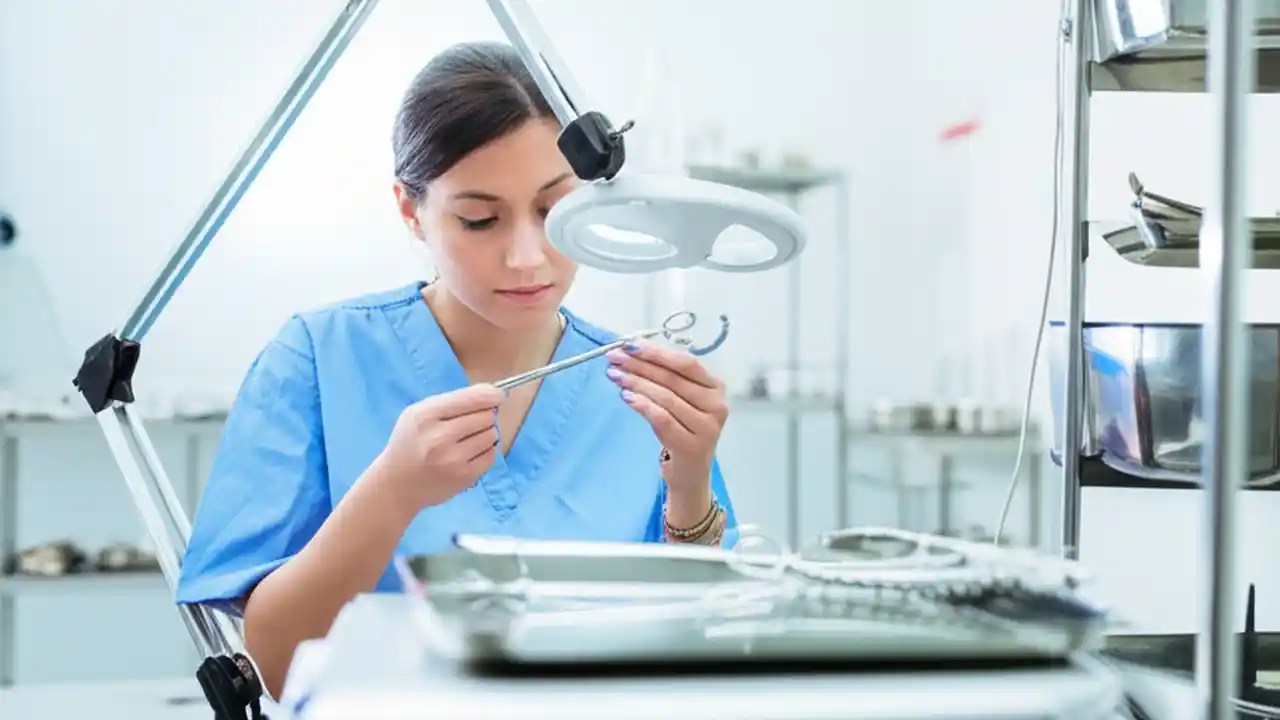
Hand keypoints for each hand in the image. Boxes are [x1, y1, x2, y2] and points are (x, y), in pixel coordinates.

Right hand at [373, 384, 503, 509]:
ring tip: (467, 439)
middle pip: (486, 416)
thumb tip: (492, 395)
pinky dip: (485, 451)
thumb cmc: (410, 443)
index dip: (491, 395)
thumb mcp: (418, 414)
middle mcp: (440, 437)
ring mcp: (453, 459)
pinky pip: (491, 455)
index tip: (498, 396)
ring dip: (485, 433)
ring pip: (492, 434)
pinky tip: (470, 453)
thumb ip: (451, 401)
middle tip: (471, 422)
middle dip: (484, 415)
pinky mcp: (464, 477)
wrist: (396, 485)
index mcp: (426, 415)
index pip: (472, 398)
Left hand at [605, 341, 728, 495]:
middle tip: (614, 358)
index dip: (656, 353)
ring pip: (666, 397)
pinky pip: (662, 418)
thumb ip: (665, 377)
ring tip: (615, 375)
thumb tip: (631, 353)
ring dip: (637, 383)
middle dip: (640, 365)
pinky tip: (626, 397)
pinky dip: (642, 405)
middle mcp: (716, 405)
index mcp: (715, 387)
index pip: (685, 363)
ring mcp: (707, 427)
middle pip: (673, 378)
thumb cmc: (682, 428)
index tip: (629, 345)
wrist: (691, 471)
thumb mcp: (681, 400)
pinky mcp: (691, 446)